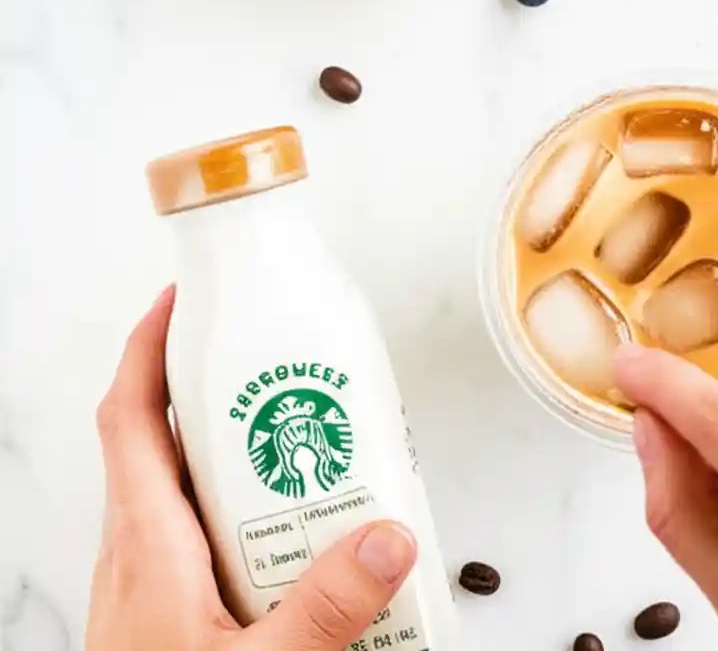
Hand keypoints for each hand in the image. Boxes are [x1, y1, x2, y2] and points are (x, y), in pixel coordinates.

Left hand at [87, 286, 418, 650]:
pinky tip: (305, 550)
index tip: (183, 302)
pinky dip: (250, 520)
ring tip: (318, 457)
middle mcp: (139, 554)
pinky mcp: (171, 616)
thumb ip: (323, 609)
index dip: (148, 351)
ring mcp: (152, 587)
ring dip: (244, 463)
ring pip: (189, 496)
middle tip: (291, 376)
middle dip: (224, 398)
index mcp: (146, 544)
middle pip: (167, 445)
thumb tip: (387, 539)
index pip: (129, 419)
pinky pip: (205, 541)